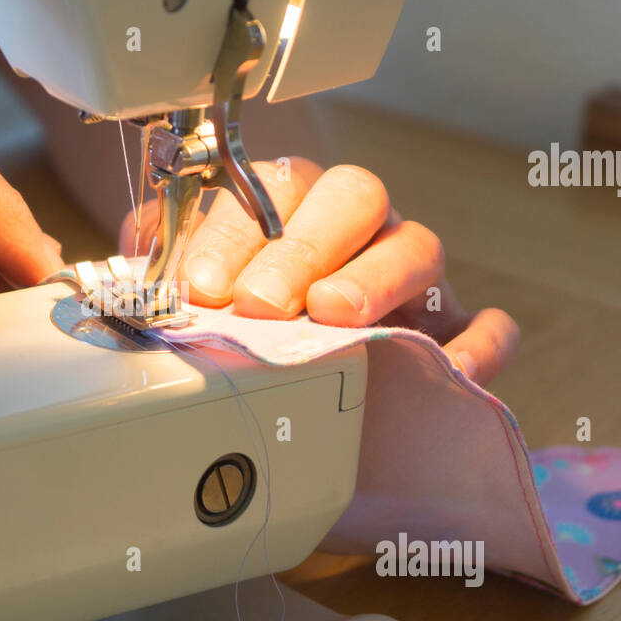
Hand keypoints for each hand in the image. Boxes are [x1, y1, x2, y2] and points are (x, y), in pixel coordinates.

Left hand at [122, 159, 518, 385]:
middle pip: (353, 197)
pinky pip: (489, 325)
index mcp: (291, 212)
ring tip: (333, 317)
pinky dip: (479, 343)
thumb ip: (164, 269)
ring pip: (420, 245)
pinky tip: (449, 370)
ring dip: (378, 275)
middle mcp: (357, 235)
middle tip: (260, 304)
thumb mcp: (193, 307)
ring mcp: (413, 283)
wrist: (296, 431)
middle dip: (302, 247)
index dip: (235, 232)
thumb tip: (131, 258)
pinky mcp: (454, 337)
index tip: (201, 287)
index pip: (271, 190)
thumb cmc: (244, 352)